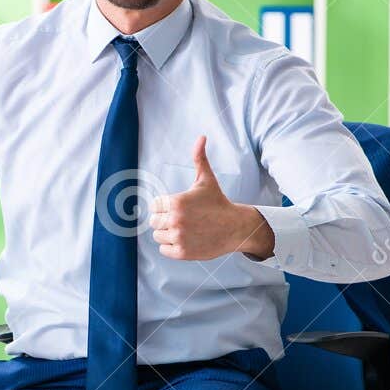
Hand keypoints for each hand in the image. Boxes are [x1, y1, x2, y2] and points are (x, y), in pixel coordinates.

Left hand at [149, 136, 274, 261]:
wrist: (235, 227)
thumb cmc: (218, 202)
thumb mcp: (206, 180)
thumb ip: (199, 158)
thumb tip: (201, 137)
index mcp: (176, 201)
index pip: (154, 206)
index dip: (164, 206)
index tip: (178, 207)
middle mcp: (175, 220)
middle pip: (153, 222)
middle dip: (165, 220)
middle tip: (182, 219)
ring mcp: (179, 237)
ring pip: (158, 236)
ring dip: (168, 234)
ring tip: (185, 229)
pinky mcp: (182, 252)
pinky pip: (164, 250)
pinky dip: (172, 247)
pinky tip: (186, 240)